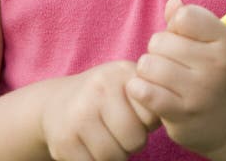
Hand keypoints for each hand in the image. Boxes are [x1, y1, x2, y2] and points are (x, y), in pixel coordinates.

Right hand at [41, 60, 158, 160]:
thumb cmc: (106, 97)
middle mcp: (100, 89)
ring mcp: (80, 114)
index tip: (139, 117)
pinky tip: (91, 147)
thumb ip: (150, 95)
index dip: (148, 122)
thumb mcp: (127, 85)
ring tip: (110, 140)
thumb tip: (169, 115)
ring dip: (116, 155)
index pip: (153, 113)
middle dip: (133, 143)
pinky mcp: (64, 140)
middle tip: (124, 134)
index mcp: (122, 73)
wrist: (56, 103)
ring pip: (114, 156)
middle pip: (135, 139)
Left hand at [126, 0, 225, 156]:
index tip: (180, 35)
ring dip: (147, 68)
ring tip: (158, 75)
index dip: (176, 23)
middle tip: (168, 60)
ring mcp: (198, 92)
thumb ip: (194, 21)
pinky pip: (144, 92)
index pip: (185, 16)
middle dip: (158, 48)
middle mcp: (215, 66)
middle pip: (161, 40)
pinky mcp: (180, 115)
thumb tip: (172, 2)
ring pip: (148, 64)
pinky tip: (145, 88)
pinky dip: (138, 87)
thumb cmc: (220, 74)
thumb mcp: (217, 43)